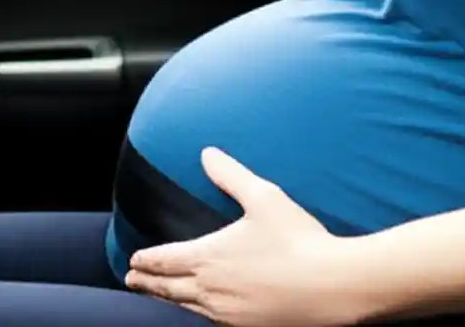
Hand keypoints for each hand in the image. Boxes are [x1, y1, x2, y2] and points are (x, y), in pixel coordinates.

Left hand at [126, 148, 363, 326]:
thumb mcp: (264, 197)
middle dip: (148, 283)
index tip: (134, 261)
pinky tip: (204, 309)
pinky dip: (198, 311)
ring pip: (188, 306)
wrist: (332, 287)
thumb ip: (231, 175)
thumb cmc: (298, 240)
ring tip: (162, 295)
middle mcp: (211, 289)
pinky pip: (212, 320)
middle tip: (133, 281)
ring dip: (170, 299)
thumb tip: (207, 153)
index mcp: (208, 257)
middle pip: (168, 288)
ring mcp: (228, 313)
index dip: (146, 260)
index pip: (164, 260)